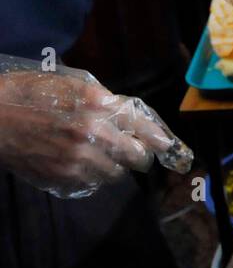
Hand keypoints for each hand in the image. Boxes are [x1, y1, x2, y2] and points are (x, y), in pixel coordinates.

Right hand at [0, 60, 192, 198]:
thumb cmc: (28, 95)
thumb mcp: (70, 84)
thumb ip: (105, 100)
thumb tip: (134, 117)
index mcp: (96, 104)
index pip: (143, 125)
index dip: (160, 139)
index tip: (168, 147)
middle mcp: (92, 132)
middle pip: (137, 157)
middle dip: (137, 155)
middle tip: (130, 151)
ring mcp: (78, 158)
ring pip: (117, 174)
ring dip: (114, 166)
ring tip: (97, 155)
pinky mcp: (64, 176)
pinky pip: (94, 183)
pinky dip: (93, 176)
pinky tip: (79, 163)